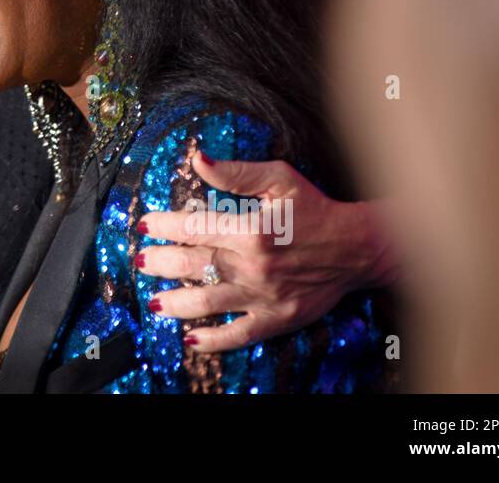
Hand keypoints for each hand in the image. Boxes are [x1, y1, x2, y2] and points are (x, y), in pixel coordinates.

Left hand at [134, 152, 397, 352]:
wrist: (357, 247)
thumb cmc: (315, 209)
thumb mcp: (279, 179)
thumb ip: (235, 172)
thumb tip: (196, 158)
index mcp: (250, 229)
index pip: (193, 227)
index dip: (164, 226)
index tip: (144, 225)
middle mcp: (252, 265)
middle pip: (194, 265)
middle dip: (161, 263)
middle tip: (141, 261)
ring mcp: (263, 295)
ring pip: (208, 302)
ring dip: (176, 303)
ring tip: (154, 301)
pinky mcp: (276, 318)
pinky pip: (239, 335)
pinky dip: (213, 340)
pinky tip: (191, 339)